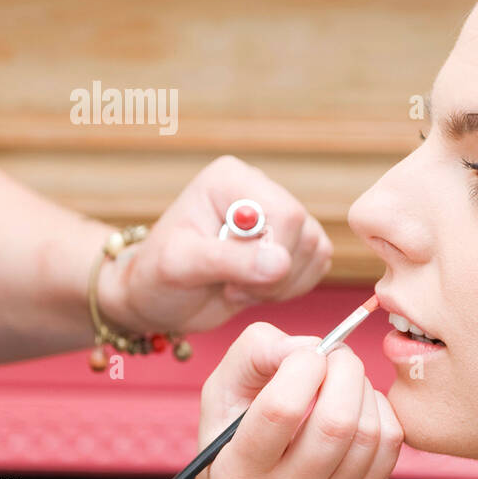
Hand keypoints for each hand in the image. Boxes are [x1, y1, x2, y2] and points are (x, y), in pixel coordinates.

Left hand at [100, 155, 334, 333]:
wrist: (160, 298)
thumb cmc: (158, 277)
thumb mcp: (180, 266)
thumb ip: (229, 260)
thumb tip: (280, 263)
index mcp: (232, 179)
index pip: (284, 214)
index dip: (268, 256)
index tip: (229, 279)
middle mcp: (261, 189)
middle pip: (303, 233)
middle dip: (273, 275)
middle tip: (232, 287)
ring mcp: (280, 215)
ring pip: (316, 250)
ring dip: (280, 285)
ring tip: (238, 287)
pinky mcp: (294, 242)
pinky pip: (319, 265)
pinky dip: (292, 289)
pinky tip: (256, 289)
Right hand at [189, 321, 403, 478]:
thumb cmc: (228, 457)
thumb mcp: (218, 403)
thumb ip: (253, 356)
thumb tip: (309, 345)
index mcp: (238, 476)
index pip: (281, 409)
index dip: (301, 365)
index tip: (303, 354)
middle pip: (336, 421)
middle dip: (343, 370)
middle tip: (334, 356)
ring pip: (369, 433)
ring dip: (364, 389)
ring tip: (344, 381)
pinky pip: (390, 448)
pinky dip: (381, 412)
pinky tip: (359, 407)